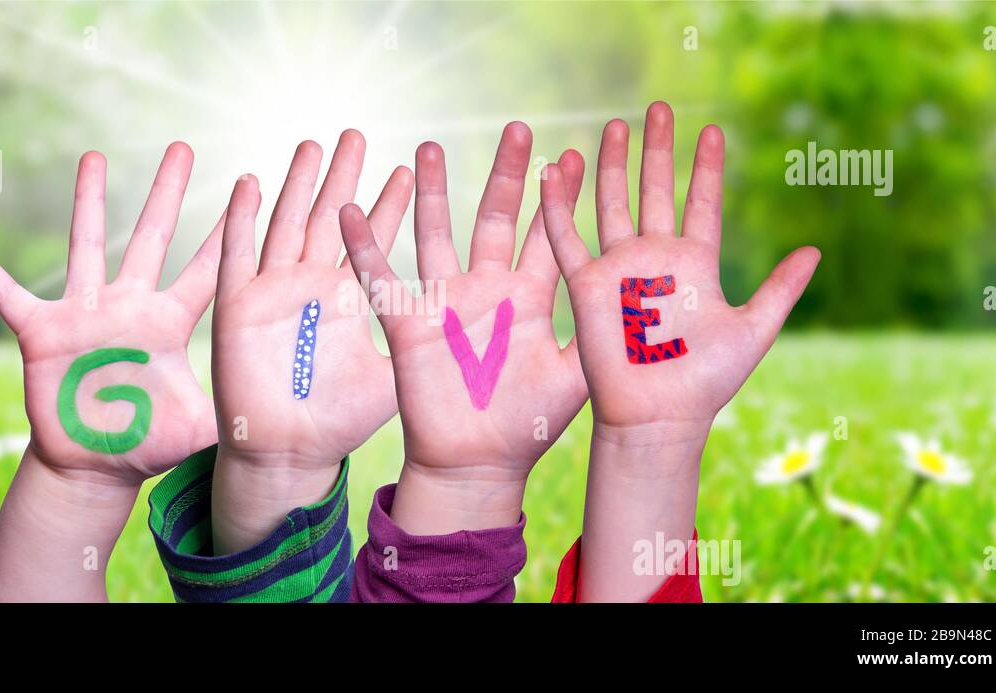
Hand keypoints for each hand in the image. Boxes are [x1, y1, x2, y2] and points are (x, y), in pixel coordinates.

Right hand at [0, 144, 219, 487]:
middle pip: (150, 238)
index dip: (225, 234)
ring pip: (86, 246)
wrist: (94, 465)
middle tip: (182, 147)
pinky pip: (6, 294)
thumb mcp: (198, 427)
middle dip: (166, 193)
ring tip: (92, 155)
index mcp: (168, 324)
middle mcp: (129, 306)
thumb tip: (274, 415)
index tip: (249, 189)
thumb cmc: (148, 442)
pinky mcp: (41, 332)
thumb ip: (231, 411)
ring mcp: (84, 314)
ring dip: (87, 201)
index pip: (205, 271)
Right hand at [210, 131, 413, 552]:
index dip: (393, 203)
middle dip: (345, 176)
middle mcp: (315, 287)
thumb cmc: (340, 423)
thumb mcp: (398, 377)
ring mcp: (276, 292)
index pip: (376, 239)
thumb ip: (428, 345)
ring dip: (298, 185)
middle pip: (332, 217)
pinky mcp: (239, 307)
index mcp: (352, 299)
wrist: (288, 455)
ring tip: (312, 145)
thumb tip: (488, 332)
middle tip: (359, 133)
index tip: (413, 163)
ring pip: (287, 224)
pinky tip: (248, 183)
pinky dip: (239, 220)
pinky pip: (238, 255)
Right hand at [339, 123, 588, 533]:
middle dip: (507, 174)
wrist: (475, 464)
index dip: (559, 197)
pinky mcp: (410, 324)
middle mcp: (489, 290)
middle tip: (519, 128)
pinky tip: (351, 213)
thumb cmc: (528, 427)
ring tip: (429, 147)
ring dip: (433, 193)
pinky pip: (382, 280)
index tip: (574, 153)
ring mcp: (448, 302)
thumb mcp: (577, 379)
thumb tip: (644, 305)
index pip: (548, 235)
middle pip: (497, 219)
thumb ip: (599, 337)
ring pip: (438, 234)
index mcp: (531, 299)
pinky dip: (365, 249)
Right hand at [540, 102, 820, 448]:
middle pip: (655, 191)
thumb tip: (815, 250)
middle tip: (658, 108)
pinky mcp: (587, 285)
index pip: (701, 202)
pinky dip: (559, 205)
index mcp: (695, 264)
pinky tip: (554, 170)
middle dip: (657, 150)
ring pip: (611, 203)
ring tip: (613, 126)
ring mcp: (620, 269)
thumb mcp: (753, 330)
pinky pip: (568, 238)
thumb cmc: (705, 383)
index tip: (712, 130)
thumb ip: (780, 289)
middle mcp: (656, 259)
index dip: (706, 167)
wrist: (657, 416)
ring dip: (611, 166)